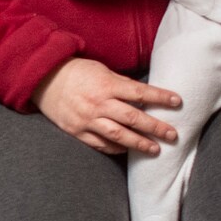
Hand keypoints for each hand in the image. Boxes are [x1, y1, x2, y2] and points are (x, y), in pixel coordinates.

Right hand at [35, 58, 181, 156]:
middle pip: (133, 118)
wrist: (43, 80)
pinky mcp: (77, 131)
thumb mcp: (101, 70)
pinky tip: (127, 151)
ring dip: (139, 143)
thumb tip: (143, 96)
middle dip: (155, 127)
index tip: (178, 102)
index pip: (140, 92)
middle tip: (173, 135)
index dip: (160, 98)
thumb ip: (121, 84)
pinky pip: (100, 144)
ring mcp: (87, 120)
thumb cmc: (75, 72)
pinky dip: (115, 148)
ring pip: (118, 135)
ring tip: (155, 150)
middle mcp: (99, 104)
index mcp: (107, 85)